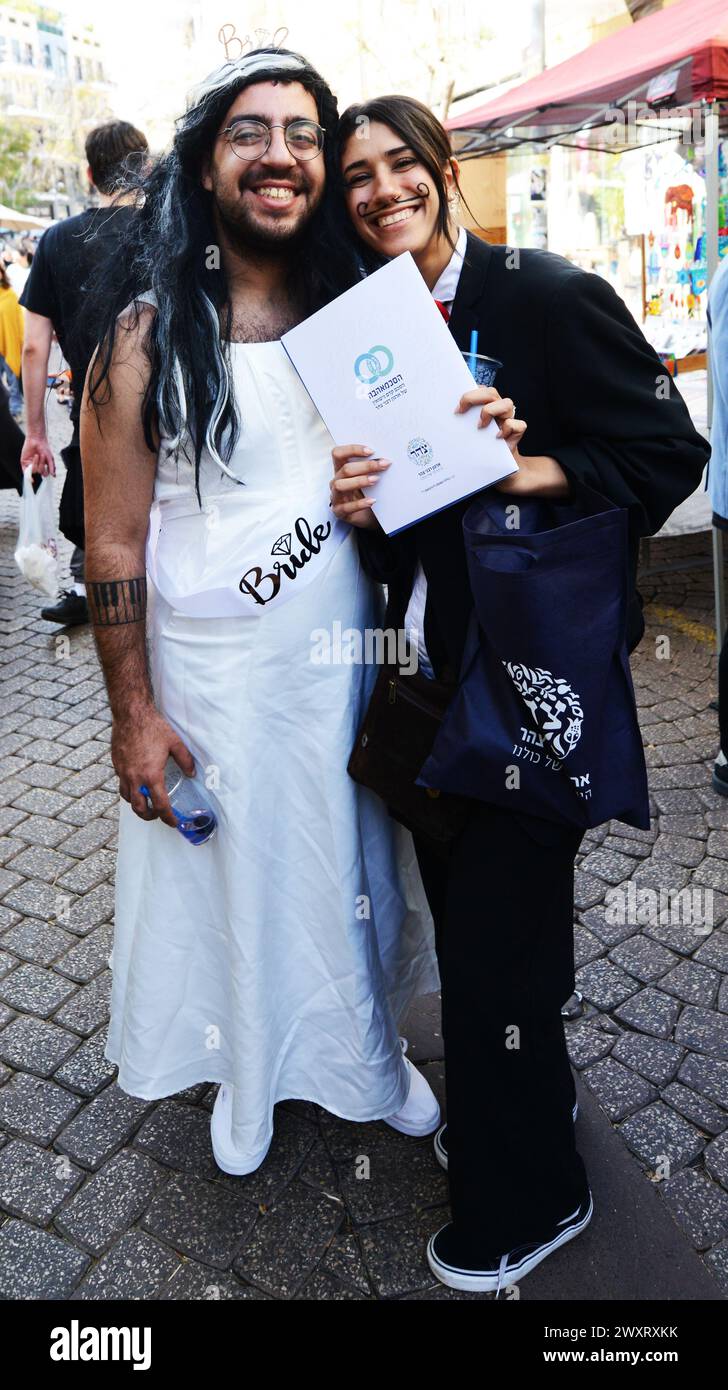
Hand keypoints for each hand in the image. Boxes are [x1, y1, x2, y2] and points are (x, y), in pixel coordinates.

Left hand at [20, 434, 55, 476]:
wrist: (36, 440)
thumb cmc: (44, 447)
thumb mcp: (50, 458)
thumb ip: (52, 467)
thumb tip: (54, 475)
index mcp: (43, 466)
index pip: (44, 474)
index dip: (45, 474)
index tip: (46, 474)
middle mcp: (36, 466)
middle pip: (39, 472)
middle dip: (42, 465)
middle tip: (42, 456)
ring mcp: (30, 464)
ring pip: (34, 470)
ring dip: (36, 463)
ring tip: (37, 455)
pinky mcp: (24, 463)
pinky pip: (26, 471)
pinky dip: (28, 476)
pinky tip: (31, 479)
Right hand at [111, 705, 195, 826]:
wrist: (131, 714)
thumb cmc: (153, 727)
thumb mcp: (175, 743)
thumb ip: (186, 761)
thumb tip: (192, 774)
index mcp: (151, 775)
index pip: (160, 805)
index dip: (168, 817)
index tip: (173, 822)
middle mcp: (135, 778)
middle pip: (139, 808)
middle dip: (150, 816)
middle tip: (158, 816)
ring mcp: (123, 772)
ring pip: (127, 799)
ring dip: (138, 805)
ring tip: (146, 804)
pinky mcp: (116, 765)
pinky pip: (121, 785)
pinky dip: (129, 791)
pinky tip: (136, 786)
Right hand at [330, 445, 390, 529]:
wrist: (370, 516)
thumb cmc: (369, 493)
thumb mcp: (370, 478)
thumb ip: (372, 468)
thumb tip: (385, 458)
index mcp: (341, 470)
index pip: (338, 454)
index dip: (352, 450)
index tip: (371, 451)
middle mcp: (336, 481)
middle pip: (345, 469)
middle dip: (366, 466)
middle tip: (383, 464)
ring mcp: (336, 497)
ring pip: (341, 485)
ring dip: (359, 481)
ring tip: (376, 480)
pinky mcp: (339, 512)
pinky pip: (346, 507)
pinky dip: (360, 504)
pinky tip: (372, 501)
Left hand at [455, 385, 526, 458]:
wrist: (492, 466)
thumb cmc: (478, 446)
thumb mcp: (466, 432)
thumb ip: (461, 421)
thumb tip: (449, 416)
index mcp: (486, 404)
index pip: (480, 389)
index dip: (468, 394)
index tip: (456, 408)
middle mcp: (498, 408)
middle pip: (491, 392)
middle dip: (474, 398)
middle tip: (461, 412)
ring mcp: (508, 419)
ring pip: (507, 404)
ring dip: (491, 411)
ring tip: (480, 426)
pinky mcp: (517, 432)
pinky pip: (518, 424)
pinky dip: (508, 428)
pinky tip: (497, 437)